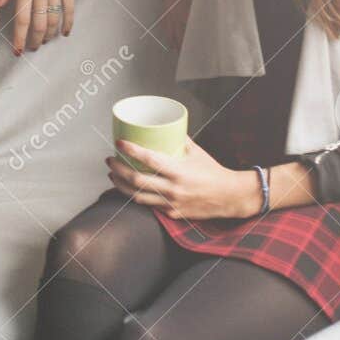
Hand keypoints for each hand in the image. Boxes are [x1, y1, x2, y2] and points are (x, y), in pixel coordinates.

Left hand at [0, 0, 86, 53]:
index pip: (22, 19)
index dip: (20, 38)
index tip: (18, 51)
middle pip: (39, 24)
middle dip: (35, 41)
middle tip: (32, 48)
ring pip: (54, 20)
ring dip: (49, 35)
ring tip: (44, 41)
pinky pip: (69, 9)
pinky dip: (67, 23)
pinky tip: (64, 32)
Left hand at [107, 136, 260, 220]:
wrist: (229, 196)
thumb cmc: (213, 172)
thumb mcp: (196, 152)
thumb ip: (180, 140)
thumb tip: (165, 127)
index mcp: (179, 171)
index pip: (149, 159)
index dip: (131, 150)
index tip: (119, 143)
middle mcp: (173, 188)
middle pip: (136, 179)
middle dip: (118, 169)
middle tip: (110, 160)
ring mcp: (171, 203)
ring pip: (137, 195)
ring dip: (121, 185)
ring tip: (113, 175)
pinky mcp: (172, 213)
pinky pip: (148, 205)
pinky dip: (135, 196)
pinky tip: (128, 189)